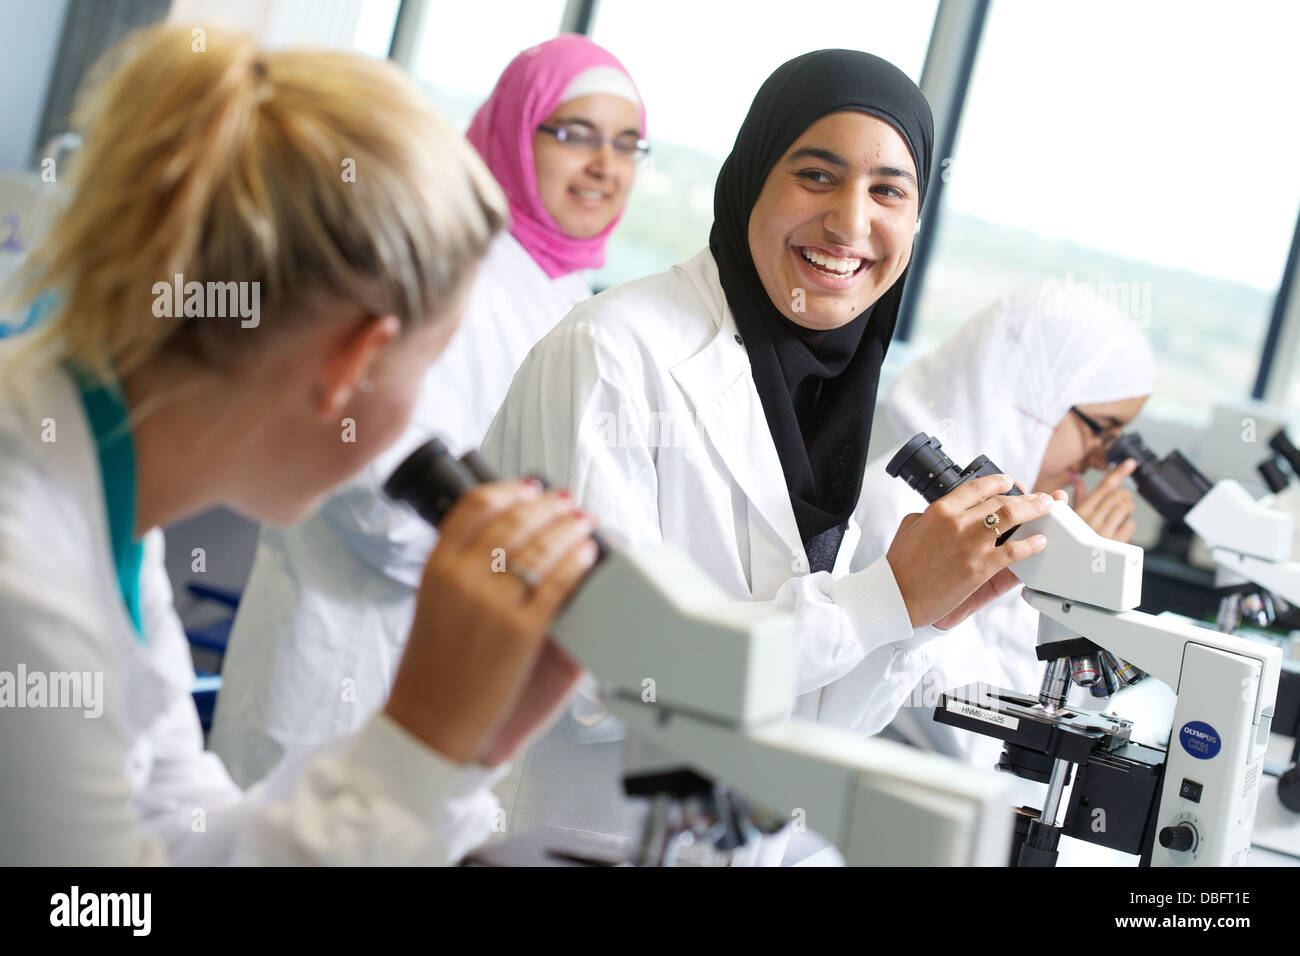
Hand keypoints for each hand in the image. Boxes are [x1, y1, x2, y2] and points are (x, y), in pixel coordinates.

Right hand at [385, 480, 596, 766]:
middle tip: (566, 501)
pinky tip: (587, 555)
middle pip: (514, 520)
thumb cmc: (431, 672)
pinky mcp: (521, 632)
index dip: (510, 490)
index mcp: (436, 568)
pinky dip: (577, 563)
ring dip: (570, 528)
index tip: (530, 487)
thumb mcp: (432, 605)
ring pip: (541, 547)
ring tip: (584, 523)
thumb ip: (462, 573)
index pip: (474, 506)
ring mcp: (492, 605)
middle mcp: (461, 579)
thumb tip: (505, 543)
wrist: (428, 726)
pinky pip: (558, 584)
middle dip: (548, 505)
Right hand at [885, 475, 1059, 628]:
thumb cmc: (900, 567)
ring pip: (1011, 518)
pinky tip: (1040, 541)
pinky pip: (1014, 551)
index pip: (977, 487)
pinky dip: (1031, 545)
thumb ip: (930, 516)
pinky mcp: (980, 568)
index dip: (999, 481)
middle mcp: (957, 522)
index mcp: (939, 510)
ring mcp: (970, 545)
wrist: (896, 597)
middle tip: (1039, 497)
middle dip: (1025, 496)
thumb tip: (948, 513)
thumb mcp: (910, 528)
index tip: (1011, 482)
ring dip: (1034, 510)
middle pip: (1000, 500)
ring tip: (1047, 508)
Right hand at [1070, 458, 1137, 541]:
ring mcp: (1104, 534)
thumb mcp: (1067, 519)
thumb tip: (1079, 481)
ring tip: (1120, 513)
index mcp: (1079, 513)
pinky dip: (1128, 524)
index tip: (1131, 463)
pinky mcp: (1115, 546)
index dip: (1119, 473)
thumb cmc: (1067, 543)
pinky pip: (1130, 526)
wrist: (1067, 569)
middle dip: (1122, 495)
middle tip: (1120, 499)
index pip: (1103, 487)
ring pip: (1125, 509)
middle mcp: (1092, 522)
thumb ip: (1077, 499)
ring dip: (1126, 508)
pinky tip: (1120, 527)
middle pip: (1118, 496)